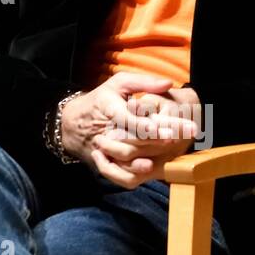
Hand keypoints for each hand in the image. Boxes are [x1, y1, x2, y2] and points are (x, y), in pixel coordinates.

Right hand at [60, 72, 201, 187]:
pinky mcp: (105, 161)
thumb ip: (144, 82)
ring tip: (167, 152)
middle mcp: (106, 130)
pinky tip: (149, 168)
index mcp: (109, 108)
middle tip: (180, 136)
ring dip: (147, 155)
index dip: (148, 126)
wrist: (74, 123)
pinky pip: (117, 172)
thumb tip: (168, 83)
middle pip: (133, 139)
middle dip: (158, 139)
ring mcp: (105, 148)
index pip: (129, 119)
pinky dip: (132, 172)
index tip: (168, 129)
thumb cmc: (102, 99)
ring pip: (125, 157)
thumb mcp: (119, 83)